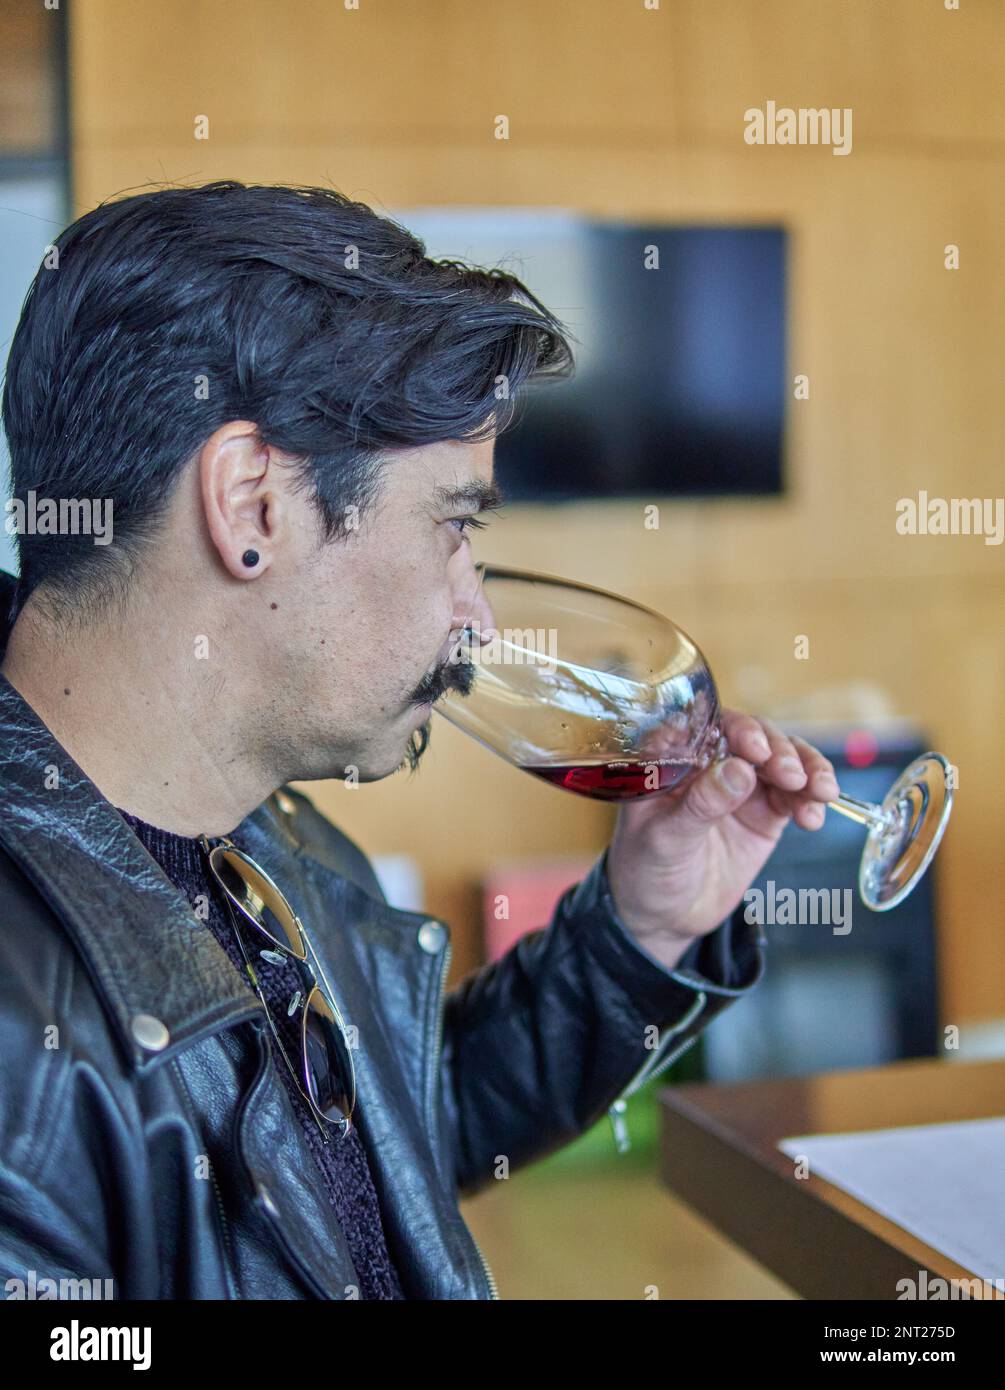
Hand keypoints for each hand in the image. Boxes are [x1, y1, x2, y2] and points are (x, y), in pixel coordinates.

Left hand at [605, 709, 840, 958]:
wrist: (665, 916)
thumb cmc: (646, 869)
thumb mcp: (666, 839)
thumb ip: (701, 805)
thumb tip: (740, 770)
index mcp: (673, 757)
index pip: (706, 725)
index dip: (736, 728)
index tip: (756, 748)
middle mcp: (709, 762)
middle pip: (753, 736)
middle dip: (779, 751)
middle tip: (791, 776)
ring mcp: (740, 785)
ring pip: (782, 760)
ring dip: (806, 769)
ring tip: (819, 791)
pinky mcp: (765, 811)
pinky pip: (795, 794)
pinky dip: (810, 800)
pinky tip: (812, 817)